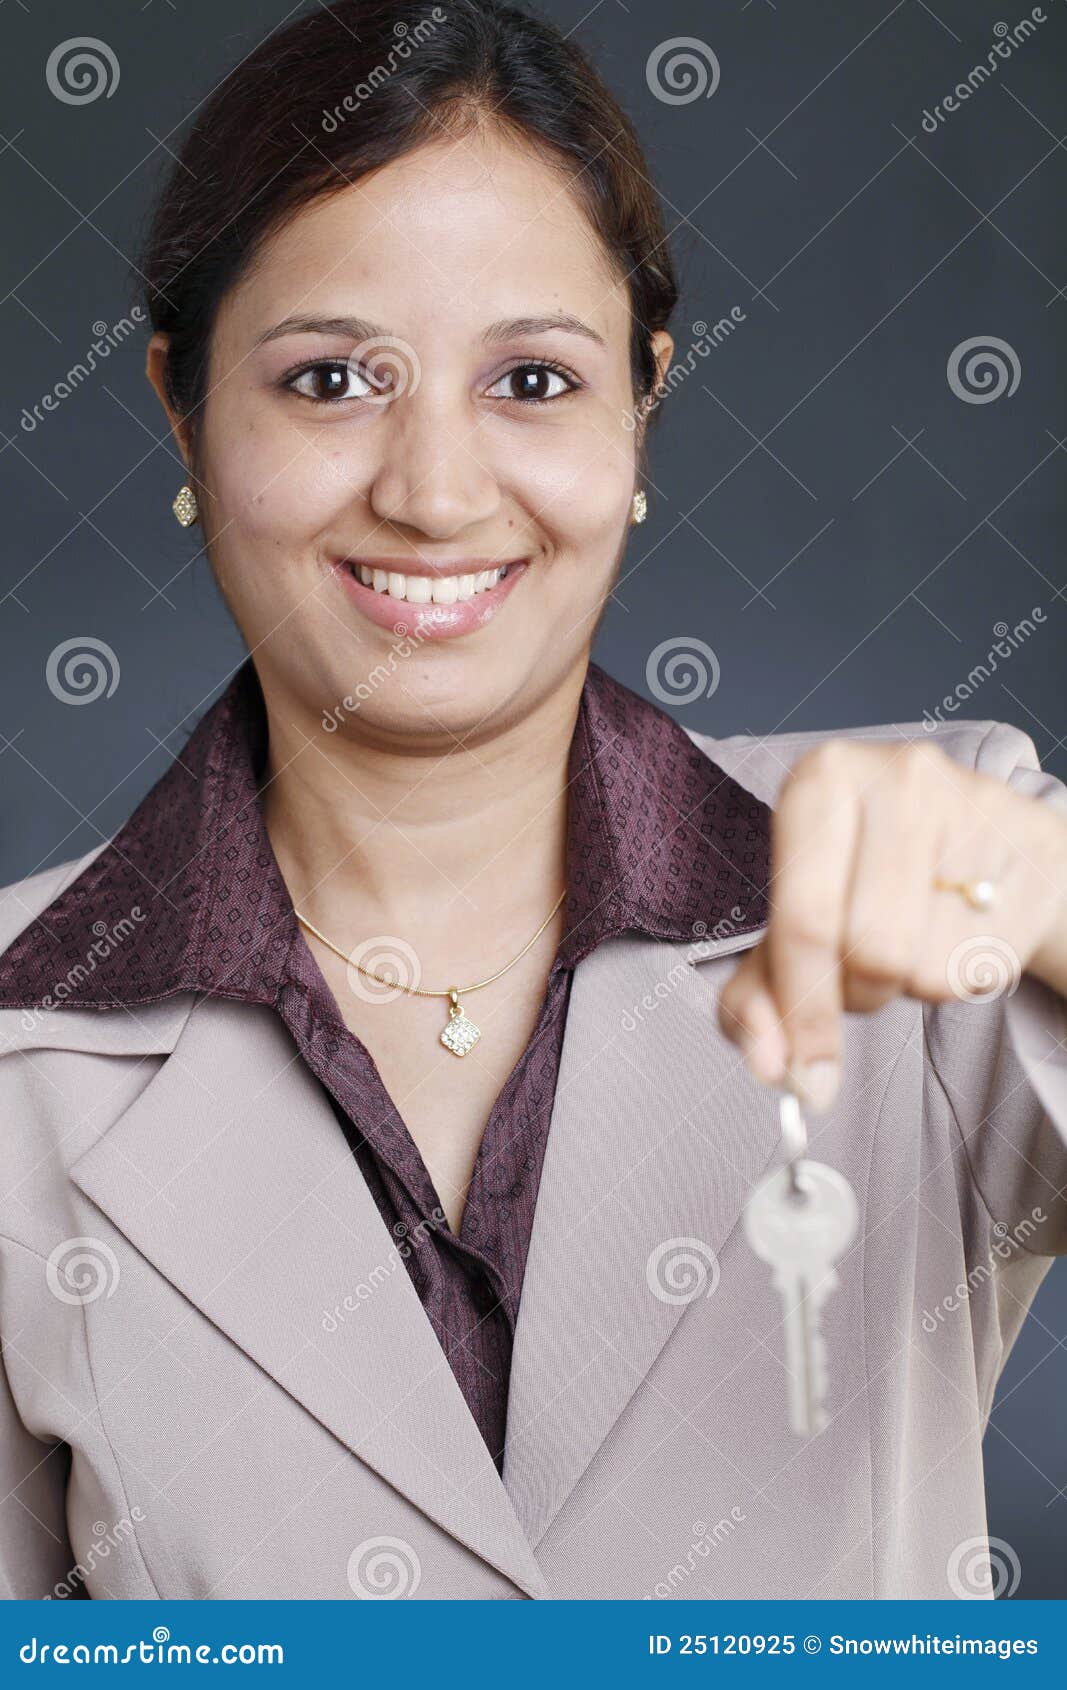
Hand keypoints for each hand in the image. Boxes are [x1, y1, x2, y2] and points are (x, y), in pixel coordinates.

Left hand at [718, 737, 1066, 1111]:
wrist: (1004, 849)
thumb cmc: (881, 878)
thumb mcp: (802, 916)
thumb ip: (759, 991)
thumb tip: (767, 1065)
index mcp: (820, 780)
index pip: (801, 918)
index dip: (798, 1008)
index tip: (795, 1071)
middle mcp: (893, 779)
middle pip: (860, 947)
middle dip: (848, 1002)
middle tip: (848, 1014)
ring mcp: (965, 810)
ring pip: (913, 964)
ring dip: (898, 986)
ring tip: (903, 942)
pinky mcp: (1023, 853)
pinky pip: (966, 966)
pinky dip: (950, 974)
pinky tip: (953, 931)